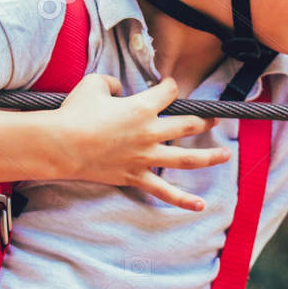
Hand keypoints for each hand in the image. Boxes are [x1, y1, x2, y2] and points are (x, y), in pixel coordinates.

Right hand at [58, 74, 231, 210]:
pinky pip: (164, 191)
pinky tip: (200, 205)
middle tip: (212, 120)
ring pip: (187, 158)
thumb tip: (119, 91)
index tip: (169, 86)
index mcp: (142, 107)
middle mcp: (150, 132)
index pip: (169, 92)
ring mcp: (145, 157)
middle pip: (187, 124)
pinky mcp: (136, 177)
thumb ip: (112, 83)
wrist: (62, 146)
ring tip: (225, 155)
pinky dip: (183, 200)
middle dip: (203, 120)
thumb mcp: (93, 85)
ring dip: (209, 156)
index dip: (171, 86)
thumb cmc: (75, 113)